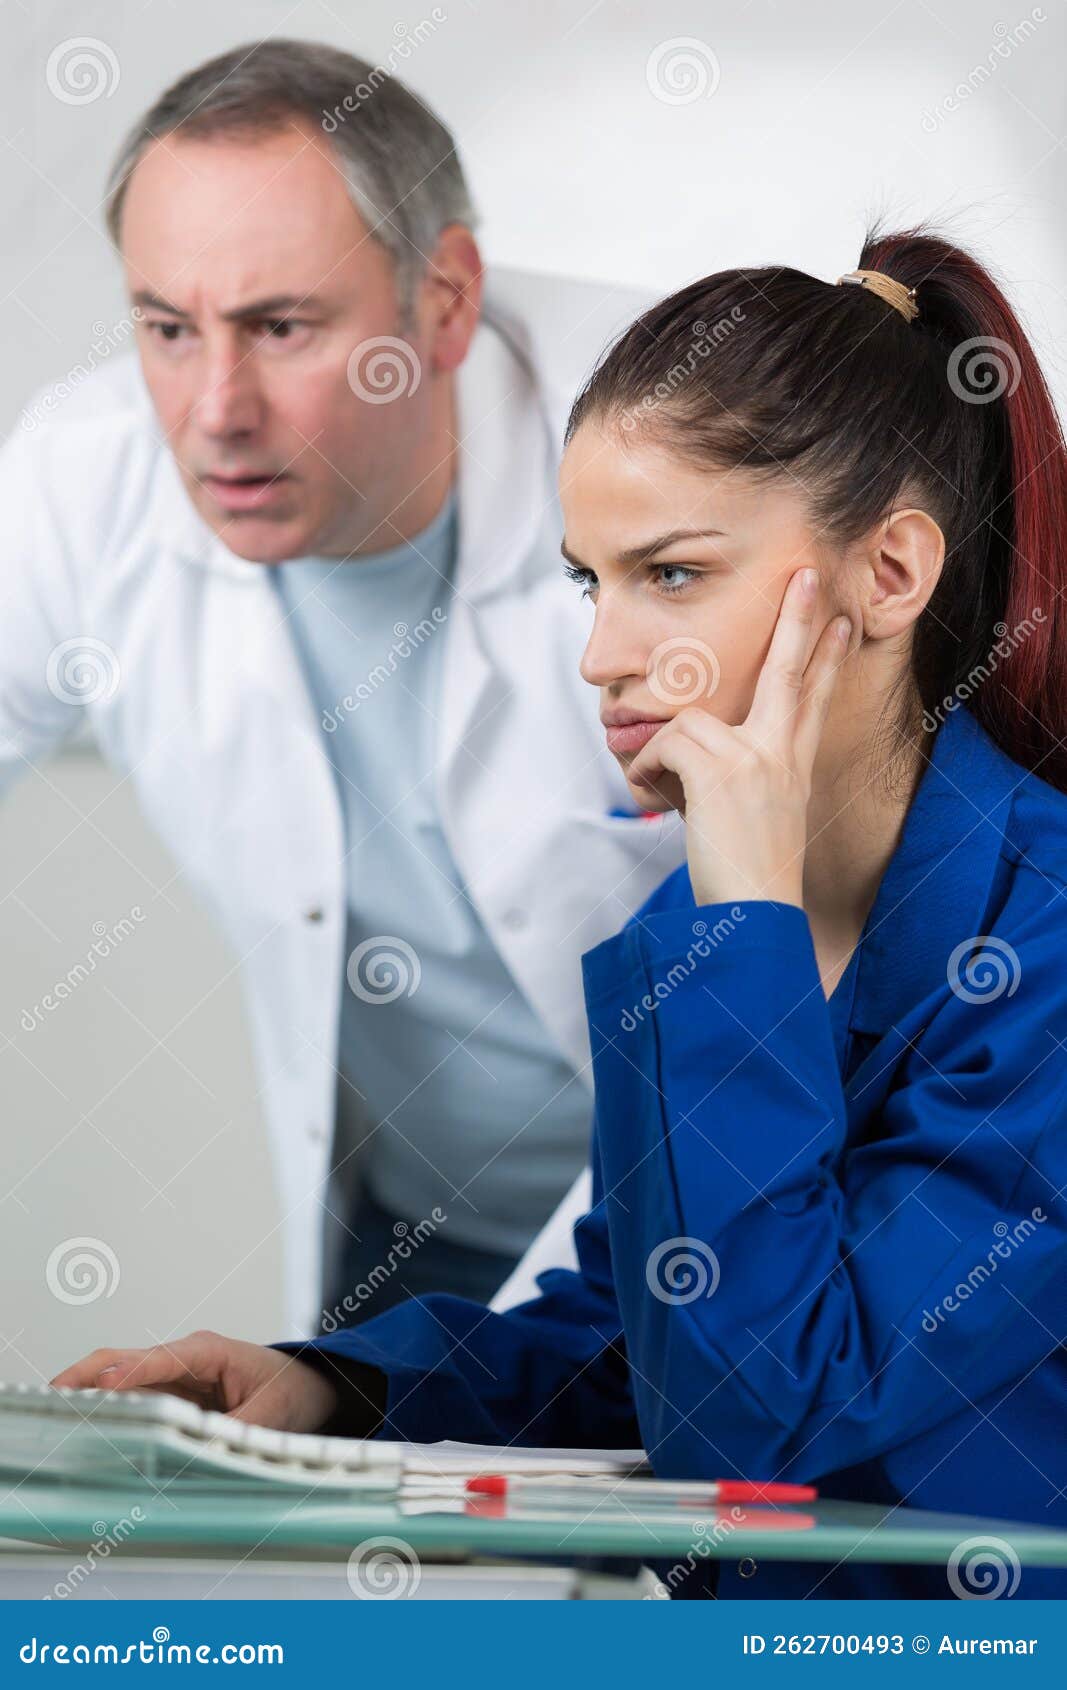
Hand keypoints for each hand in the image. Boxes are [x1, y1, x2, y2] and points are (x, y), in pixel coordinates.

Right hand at [49, 1329, 338, 1430]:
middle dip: (88, 1375)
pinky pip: (133, 1399)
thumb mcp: (273, 1414)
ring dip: (90, 1394)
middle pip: (125, 1360)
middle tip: (53, 1398)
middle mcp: (185, 1358)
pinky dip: (107, 1409)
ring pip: (121, 1380)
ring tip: (58, 1417)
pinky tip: (85, 1426)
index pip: (161, 1358)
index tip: (103, 1384)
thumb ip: (237, 1432)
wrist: (309, 1386)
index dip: (130, 1372)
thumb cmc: (292, 1389)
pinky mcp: (171, 1394)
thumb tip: (204, 1450)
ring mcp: (174, 1375)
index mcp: (209, 1350)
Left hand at [627, 566, 850, 907]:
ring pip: (689, 720)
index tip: (841, 623)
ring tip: (656, 793)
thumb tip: (680, 757)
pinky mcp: (721, 770)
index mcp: (792, 767)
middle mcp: (780, 756)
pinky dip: (644, 772)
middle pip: (790, 673)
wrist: (756, 917)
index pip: (814, 701)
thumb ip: (729, 780)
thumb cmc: (746, 880)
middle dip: (798, 622)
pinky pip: (665, 742)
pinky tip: (652, 802)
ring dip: (658, 754)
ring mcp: (754, 759)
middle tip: (804, 576)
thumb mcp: (749, 820)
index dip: (828, 661)